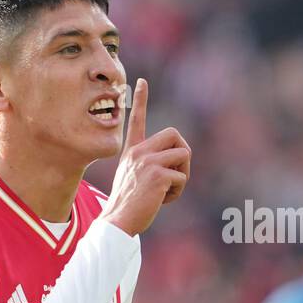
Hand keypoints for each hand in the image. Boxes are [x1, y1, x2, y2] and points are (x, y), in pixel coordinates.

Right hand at [104, 78, 191, 235]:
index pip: (136, 120)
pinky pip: (182, 176)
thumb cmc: (129, 204)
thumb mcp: (134, 178)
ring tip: (168, 190)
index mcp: (132, 151)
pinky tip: (163, 200)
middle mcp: (139, 152)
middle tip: (176, 172)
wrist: (118, 220)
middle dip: (183, 153)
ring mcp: (148, 161)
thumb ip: (150, 165)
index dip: (140, 99)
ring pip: (184, 155)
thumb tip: (175, 163)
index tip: (142, 81)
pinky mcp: (157, 174)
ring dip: (183, 175)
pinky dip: (178, 191)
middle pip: (175, 134)